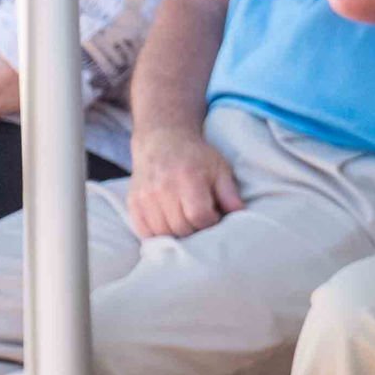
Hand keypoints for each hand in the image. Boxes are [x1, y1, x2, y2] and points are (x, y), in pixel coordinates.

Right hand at [129, 127, 244, 239]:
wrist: (161, 141)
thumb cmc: (196, 157)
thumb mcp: (220, 169)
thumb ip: (230, 193)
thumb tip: (240, 215)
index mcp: (188, 178)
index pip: (199, 216)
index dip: (211, 222)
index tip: (215, 217)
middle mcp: (163, 188)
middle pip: (181, 227)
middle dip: (196, 230)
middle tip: (201, 220)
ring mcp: (145, 196)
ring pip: (163, 232)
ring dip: (178, 234)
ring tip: (187, 222)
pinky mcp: (133, 202)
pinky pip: (144, 231)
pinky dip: (158, 234)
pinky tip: (170, 225)